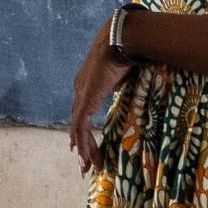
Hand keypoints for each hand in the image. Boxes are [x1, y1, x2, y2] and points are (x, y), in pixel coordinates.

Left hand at [69, 21, 131, 174]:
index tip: (86, 148)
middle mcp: (80, 90)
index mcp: (87, 84)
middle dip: (82, 146)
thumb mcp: (125, 74)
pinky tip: (85, 156)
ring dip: (84, 150)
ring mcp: (81, 95)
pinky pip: (81, 127)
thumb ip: (121, 85)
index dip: (84, 132)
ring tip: (87, 167)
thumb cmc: (128, 51)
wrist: (121, 40)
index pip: (83, 113)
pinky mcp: (86, 100)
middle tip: (85, 165)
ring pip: (78, 129)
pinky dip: (83, 143)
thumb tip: (128, 89)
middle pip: (78, 125)